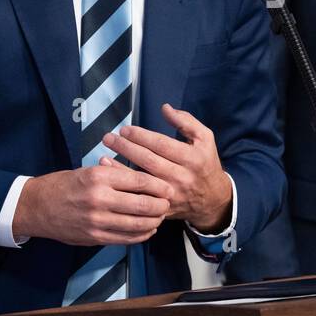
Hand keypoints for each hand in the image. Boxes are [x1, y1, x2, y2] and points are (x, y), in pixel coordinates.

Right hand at [11, 164, 170, 246]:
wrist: (37, 207)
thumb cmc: (64, 185)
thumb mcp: (88, 171)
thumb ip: (114, 175)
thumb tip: (144, 179)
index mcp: (99, 177)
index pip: (139, 181)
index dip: (159, 185)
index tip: (168, 186)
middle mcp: (99, 199)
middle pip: (143, 204)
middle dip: (161, 205)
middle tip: (168, 203)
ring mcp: (97, 221)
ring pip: (138, 224)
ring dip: (154, 221)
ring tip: (160, 216)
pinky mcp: (95, 238)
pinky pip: (126, 239)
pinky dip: (141, 235)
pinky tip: (148, 230)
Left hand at [102, 103, 231, 233]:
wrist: (212, 200)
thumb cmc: (205, 163)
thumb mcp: (205, 139)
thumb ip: (186, 121)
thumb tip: (165, 108)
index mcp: (192, 158)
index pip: (162, 145)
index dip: (141, 136)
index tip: (125, 129)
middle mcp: (182, 177)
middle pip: (149, 161)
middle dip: (126, 148)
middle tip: (109, 138)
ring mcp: (172, 194)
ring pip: (142, 180)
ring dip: (120, 167)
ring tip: (102, 154)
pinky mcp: (164, 207)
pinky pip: (140, 197)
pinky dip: (123, 186)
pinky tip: (111, 176)